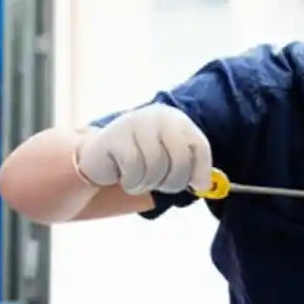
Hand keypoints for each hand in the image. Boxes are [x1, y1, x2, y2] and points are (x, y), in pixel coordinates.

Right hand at [75, 103, 212, 193]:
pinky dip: (132, 182)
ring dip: (148, 184)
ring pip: (156, 167)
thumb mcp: (170, 160)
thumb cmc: (141, 159)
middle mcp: (157, 116)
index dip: (201, 171)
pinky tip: (124, 177)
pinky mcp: (114, 138)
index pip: (199, 146)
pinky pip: (134, 170)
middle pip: (180, 159)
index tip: (198, 186)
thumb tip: (204, 185)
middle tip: (161, 185)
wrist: (99, 155)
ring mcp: (134, 124)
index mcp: (175, 120)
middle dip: (173, 182)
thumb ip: (191, 169)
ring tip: (139, 179)